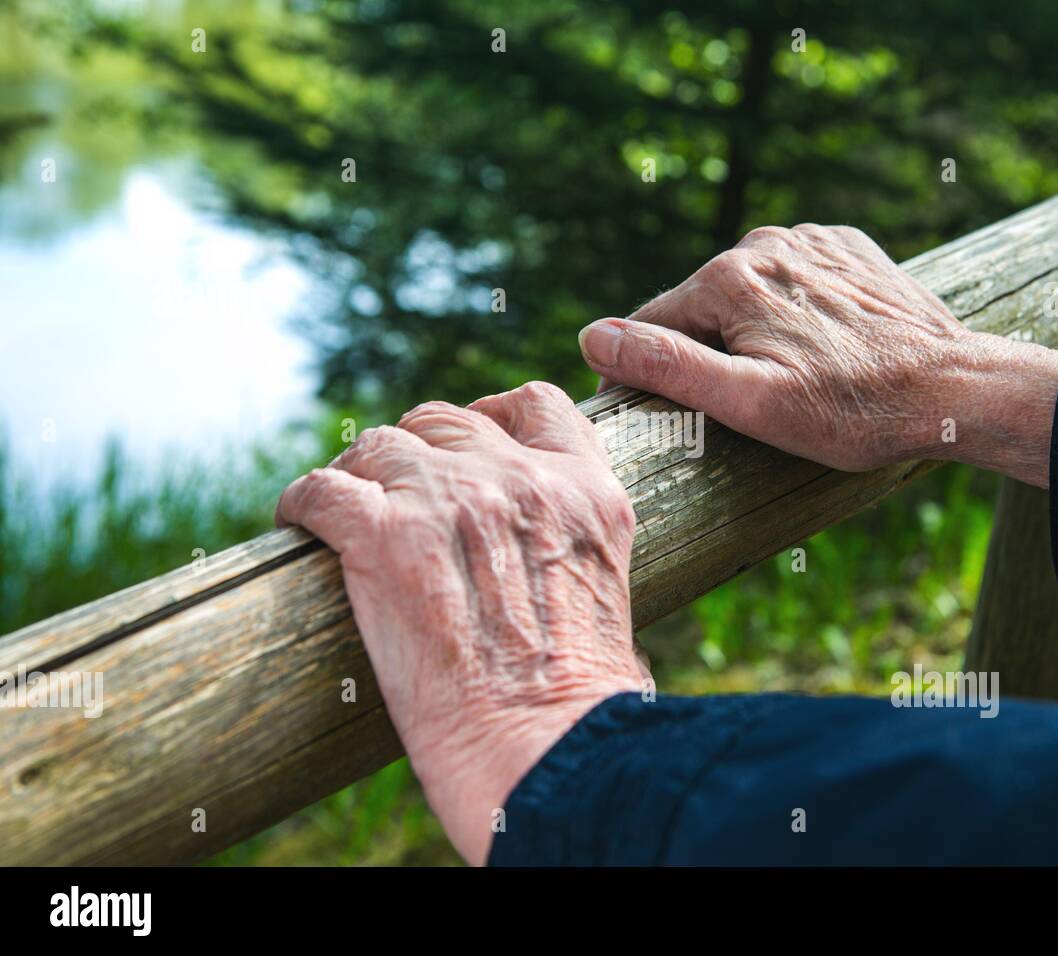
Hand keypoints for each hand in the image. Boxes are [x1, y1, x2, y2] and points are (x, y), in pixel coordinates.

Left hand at [275, 382, 644, 864]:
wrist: (544, 747)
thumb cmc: (578, 705)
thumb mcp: (606, 596)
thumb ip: (574, 555)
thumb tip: (544, 576)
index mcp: (587, 493)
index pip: (537, 405)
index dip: (494, 418)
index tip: (469, 447)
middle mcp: (521, 480)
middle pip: (447, 422)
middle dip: (418, 453)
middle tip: (395, 496)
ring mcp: (451, 500)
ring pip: (382, 445)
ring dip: (361, 475)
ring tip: (345, 513)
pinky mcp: (383, 536)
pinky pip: (323, 489)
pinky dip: (305, 504)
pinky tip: (298, 524)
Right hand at [578, 224, 1057, 486]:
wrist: (954, 389)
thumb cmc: (852, 409)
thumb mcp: (749, 403)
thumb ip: (668, 365)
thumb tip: (594, 337)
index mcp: (730, 278)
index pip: (653, 324)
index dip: (640, 369)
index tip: (642, 408)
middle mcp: (765, 242)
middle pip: (701, 306)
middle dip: (703, 351)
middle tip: (733, 407)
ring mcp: (811, 239)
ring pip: (747, 291)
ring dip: (747, 330)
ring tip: (782, 381)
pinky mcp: (847, 248)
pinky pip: (794, 279)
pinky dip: (790, 311)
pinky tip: (816, 349)